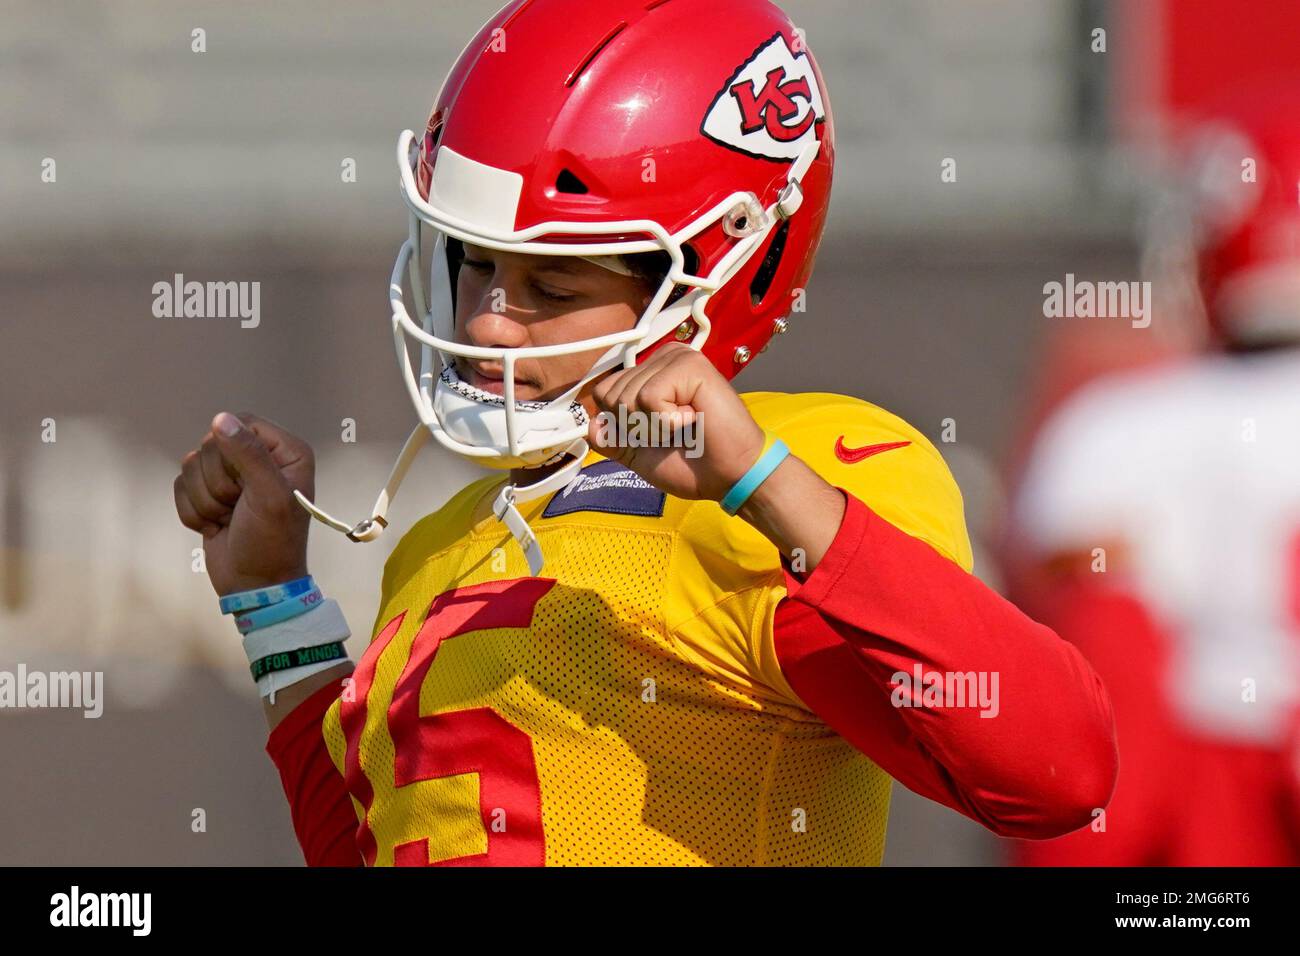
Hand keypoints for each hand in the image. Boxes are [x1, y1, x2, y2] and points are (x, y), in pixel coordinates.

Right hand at [173, 412, 314, 597]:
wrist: (255, 585)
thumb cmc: (272, 542)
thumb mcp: (269, 497)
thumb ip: (249, 455)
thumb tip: (221, 419)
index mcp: (286, 452)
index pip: (241, 424)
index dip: (233, 452)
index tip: (245, 483)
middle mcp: (260, 458)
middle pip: (213, 443)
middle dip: (218, 483)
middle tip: (240, 507)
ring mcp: (232, 476)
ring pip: (192, 464)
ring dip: (206, 500)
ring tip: (230, 518)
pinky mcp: (208, 493)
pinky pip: (180, 486)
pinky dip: (193, 511)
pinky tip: (216, 526)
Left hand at [586, 342, 766, 500]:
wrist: (730, 476)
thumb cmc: (693, 463)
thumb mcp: (637, 453)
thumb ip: (611, 438)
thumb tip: (590, 425)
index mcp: (649, 374)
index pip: (604, 393)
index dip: (622, 425)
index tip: (656, 434)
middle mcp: (661, 360)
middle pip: (611, 395)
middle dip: (637, 427)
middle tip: (673, 432)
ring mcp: (676, 358)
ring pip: (628, 397)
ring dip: (654, 426)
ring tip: (685, 425)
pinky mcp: (690, 365)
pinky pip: (648, 396)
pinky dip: (667, 420)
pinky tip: (693, 418)